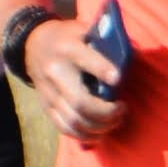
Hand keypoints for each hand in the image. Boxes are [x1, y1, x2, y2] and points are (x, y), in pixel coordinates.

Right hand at [23, 16, 127, 139]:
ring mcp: (48, 92)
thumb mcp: (84, 30)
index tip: (118, 79)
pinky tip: (100, 133)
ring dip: (99, 127)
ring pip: (73, 120)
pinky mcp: (46, 107)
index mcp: (67, 48)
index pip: (85, 60)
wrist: (35, 44)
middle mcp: (55, 72)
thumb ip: (106, 41)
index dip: (102, 70)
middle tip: (122, 109)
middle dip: (106, 112)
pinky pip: (65, 129)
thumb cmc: (69, 37)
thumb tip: (133, 55)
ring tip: (115, 121)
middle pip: (80, 101)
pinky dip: (85, 136)